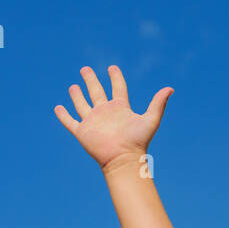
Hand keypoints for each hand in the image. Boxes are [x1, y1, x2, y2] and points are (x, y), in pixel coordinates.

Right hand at [54, 65, 173, 171]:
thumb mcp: (150, 119)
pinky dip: (63, 115)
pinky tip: (58, 108)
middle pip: (96, 92)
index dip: (115, 77)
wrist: (123, 160)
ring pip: (82, 105)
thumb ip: (158, 103)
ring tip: (73, 86)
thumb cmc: (138, 142)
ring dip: (77, 95)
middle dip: (90, 80)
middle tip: (85, 69)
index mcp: (120, 108)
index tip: (112, 68)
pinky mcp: (82, 132)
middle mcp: (105, 112)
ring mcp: (93, 122)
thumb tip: (170, 88)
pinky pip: (70, 121)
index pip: (117, 88)